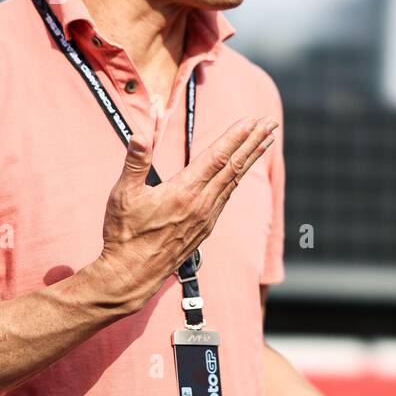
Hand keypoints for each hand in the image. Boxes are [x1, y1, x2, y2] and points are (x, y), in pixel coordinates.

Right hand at [90, 117, 277, 312]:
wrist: (132, 275)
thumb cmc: (124, 234)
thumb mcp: (123, 195)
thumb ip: (135, 163)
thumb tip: (140, 135)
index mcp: (184, 192)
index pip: (217, 157)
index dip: (236, 136)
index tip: (252, 120)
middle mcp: (202, 204)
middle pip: (234, 166)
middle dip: (254, 141)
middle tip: (272, 123)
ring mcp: (206, 217)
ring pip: (234, 180)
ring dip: (250, 157)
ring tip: (265, 140)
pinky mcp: (205, 227)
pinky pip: (227, 196)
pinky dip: (237, 177)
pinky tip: (241, 169)